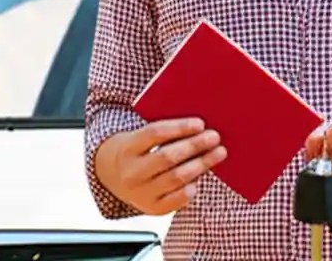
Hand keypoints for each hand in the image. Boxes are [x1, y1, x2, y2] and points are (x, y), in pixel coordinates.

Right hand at [94, 117, 227, 215]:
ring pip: (176, 178)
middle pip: (167, 157)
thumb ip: (164, 133)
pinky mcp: (152, 208)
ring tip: (217, 153)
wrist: (114, 177)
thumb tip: (199, 128)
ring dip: (201, 164)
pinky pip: (177, 200)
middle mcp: (132, 172)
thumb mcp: (140, 137)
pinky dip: (191, 188)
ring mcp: (141, 193)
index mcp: (128, 148)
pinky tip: (200, 178)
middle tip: (214, 137)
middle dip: (194, 146)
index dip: (180, 128)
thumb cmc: (136, 152)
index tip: (200, 124)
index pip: (155, 134)